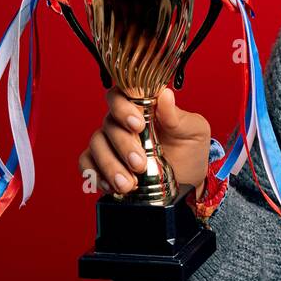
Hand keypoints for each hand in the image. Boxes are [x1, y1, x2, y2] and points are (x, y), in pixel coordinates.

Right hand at [78, 86, 211, 199]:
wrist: (189, 182)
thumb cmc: (190, 149)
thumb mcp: (194, 131)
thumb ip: (177, 116)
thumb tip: (165, 94)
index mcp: (143, 107)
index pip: (121, 96)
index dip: (123, 107)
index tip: (137, 125)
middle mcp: (122, 122)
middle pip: (109, 124)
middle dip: (123, 145)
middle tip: (140, 165)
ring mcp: (111, 143)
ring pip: (96, 145)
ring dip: (110, 165)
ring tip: (128, 184)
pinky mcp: (103, 163)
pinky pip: (87, 164)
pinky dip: (95, 175)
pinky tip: (112, 186)